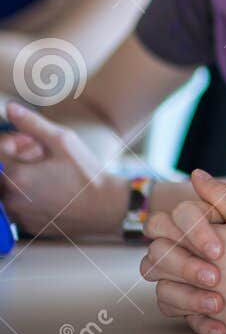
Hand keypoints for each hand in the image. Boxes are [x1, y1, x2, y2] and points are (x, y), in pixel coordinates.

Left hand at [0, 102, 121, 236]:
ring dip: (20, 177)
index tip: (28, 141)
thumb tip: (10, 108)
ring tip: (46, 173)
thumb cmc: (87, 174)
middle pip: (0, 171)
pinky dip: (26, 195)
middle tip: (40, 154)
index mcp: (16, 175)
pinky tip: (49, 190)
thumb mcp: (63, 141)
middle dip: (15, 159)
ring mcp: (17, 214)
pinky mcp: (25, 225)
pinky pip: (16, 205)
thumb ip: (32, 123)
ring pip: (7, 189)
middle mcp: (10, 197)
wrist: (106, 208)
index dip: (11, 142)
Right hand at [141, 170, 225, 333]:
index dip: (192, 232)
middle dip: (183, 265)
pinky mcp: (187, 302)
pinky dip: (199, 323)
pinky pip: (176, 313)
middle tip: (216, 277)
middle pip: (157, 251)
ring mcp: (180, 275)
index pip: (176, 216)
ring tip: (220, 304)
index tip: (220, 250)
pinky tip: (223, 329)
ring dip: (186, 296)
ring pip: (160, 285)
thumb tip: (200, 177)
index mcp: (200, 218)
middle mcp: (182, 245)